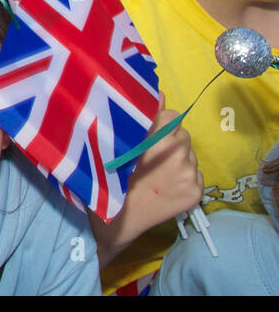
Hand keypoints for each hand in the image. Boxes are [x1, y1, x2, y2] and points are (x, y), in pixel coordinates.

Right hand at [91, 98, 202, 265]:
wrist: (122, 218)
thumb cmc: (114, 178)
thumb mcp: (123, 146)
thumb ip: (144, 118)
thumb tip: (159, 93)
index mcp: (158, 143)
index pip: (172, 116)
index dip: (161, 122)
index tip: (151, 132)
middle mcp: (179, 157)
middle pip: (182, 134)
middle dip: (170, 140)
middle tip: (152, 154)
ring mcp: (190, 176)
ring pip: (189, 153)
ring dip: (178, 157)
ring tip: (158, 171)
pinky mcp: (198, 192)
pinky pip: (196, 172)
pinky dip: (184, 175)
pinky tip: (167, 183)